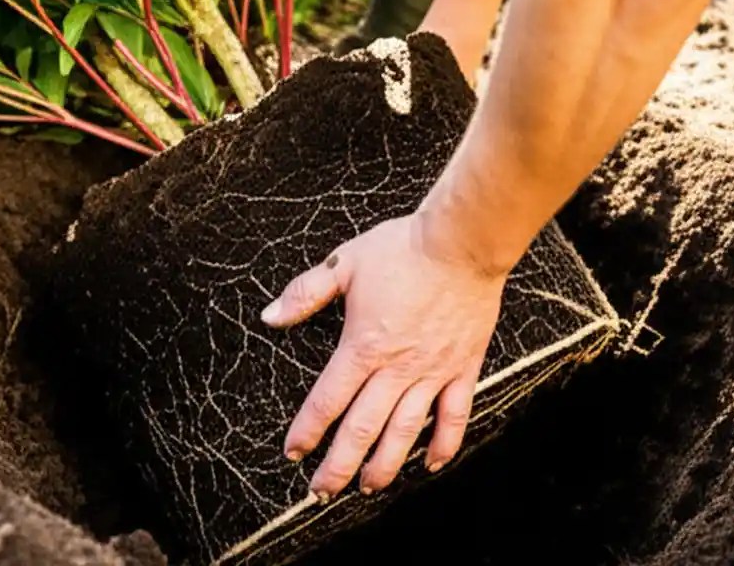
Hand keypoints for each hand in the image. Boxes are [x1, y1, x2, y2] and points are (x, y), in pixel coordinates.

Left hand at [260, 212, 507, 498]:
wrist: (463, 242)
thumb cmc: (403, 249)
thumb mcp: (344, 264)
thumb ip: (305, 293)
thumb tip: (270, 316)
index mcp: (363, 346)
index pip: (327, 400)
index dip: (308, 430)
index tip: (293, 453)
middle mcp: (397, 368)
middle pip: (362, 428)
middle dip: (339, 464)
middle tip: (322, 491)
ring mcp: (433, 371)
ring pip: (405, 431)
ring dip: (384, 465)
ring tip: (368, 488)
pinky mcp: (463, 368)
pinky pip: (454, 415)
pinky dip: (443, 444)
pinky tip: (430, 464)